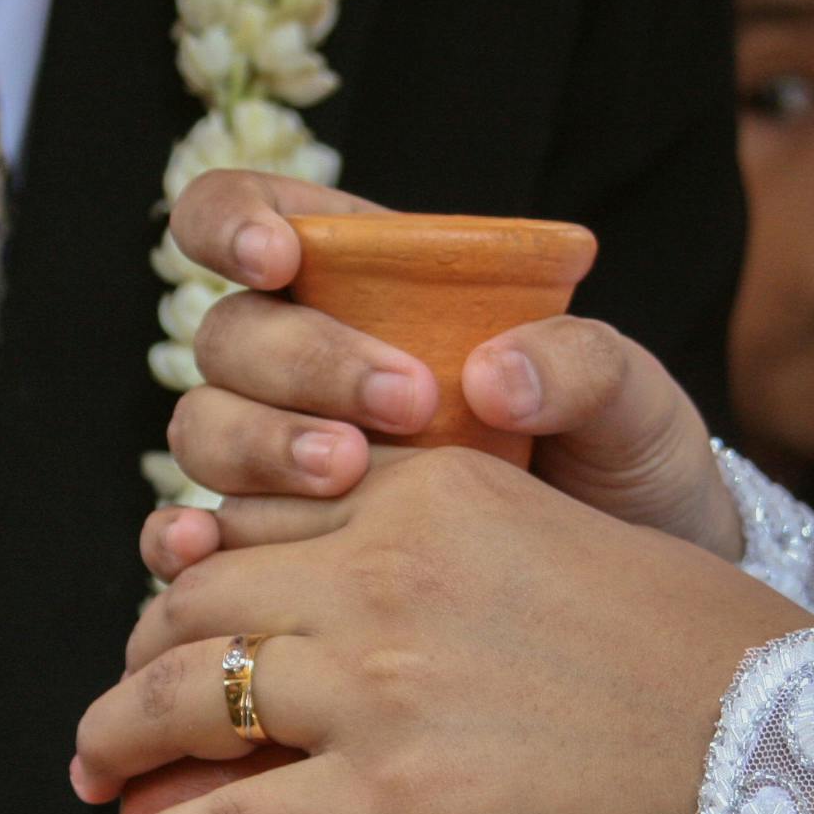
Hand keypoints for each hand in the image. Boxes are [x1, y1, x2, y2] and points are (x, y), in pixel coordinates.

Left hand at [76, 449, 813, 813]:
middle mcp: (386, 565)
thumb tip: (416, 580)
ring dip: (117, 732)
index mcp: (438, 486)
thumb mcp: (585, 537)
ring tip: (94, 769)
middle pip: (201, 590)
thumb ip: (478, 538)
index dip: (207, 558)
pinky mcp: (391, 800)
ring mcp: (380, 682)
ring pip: (181, 693)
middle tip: (125, 698)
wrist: (788, 763)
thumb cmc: (712, 662)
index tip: (183, 602)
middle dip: (147, 645)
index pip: (267, 502)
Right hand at [154, 168, 741, 557]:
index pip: (256, 216)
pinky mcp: (275, 552)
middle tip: (402, 404)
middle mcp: (308, 365)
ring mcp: (283, 457)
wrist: (631, 597)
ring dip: (261, 444)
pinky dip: (179, 541)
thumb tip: (494, 374)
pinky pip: (194, 539)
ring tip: (348, 475)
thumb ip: (585, 365)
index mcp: (372, 284)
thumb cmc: (623, 469)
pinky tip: (204, 553)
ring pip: (206, 427)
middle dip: (301, 361)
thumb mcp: (634, 404)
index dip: (236, 222)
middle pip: (231, 335)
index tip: (281, 258)